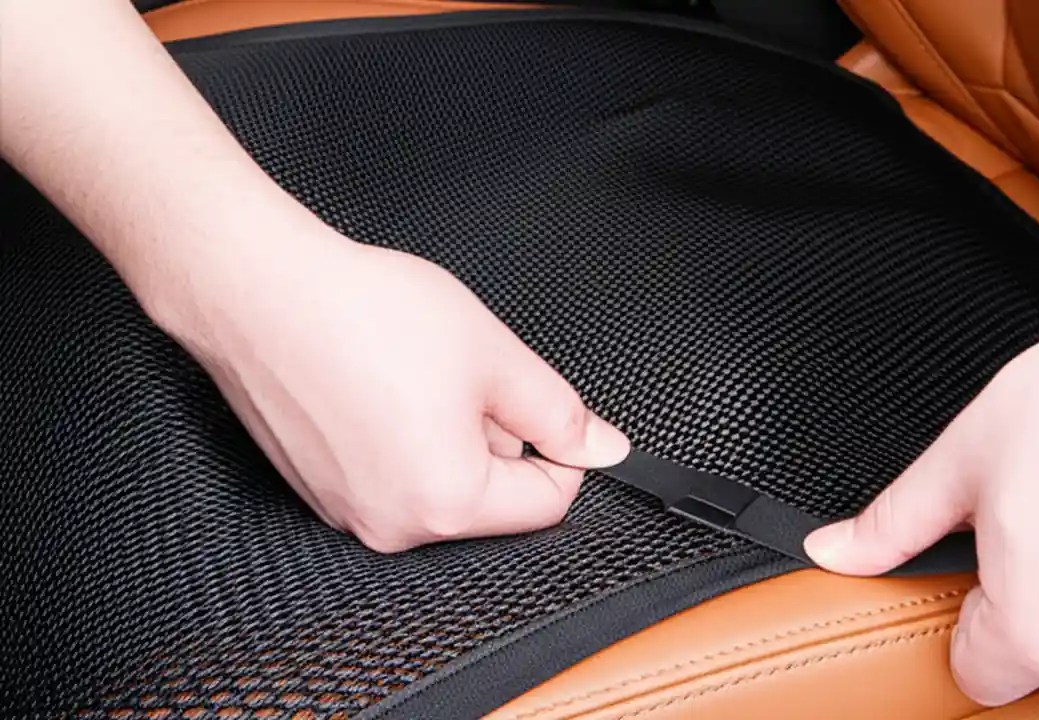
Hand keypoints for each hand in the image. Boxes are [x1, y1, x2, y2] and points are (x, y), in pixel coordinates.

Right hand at [160, 219, 629, 552]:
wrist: (257, 291)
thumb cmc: (365, 315)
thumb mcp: (495, 355)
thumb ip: (559, 412)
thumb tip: (604, 448)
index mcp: (446, 503)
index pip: (548, 502)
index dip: (564, 448)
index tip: (544, 405)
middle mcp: (393, 526)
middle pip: (490, 498)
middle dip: (497, 438)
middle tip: (467, 373)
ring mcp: (348, 512)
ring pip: (439, 483)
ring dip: (449, 436)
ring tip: (414, 372)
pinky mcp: (318, 489)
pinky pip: (390, 476)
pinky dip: (402, 438)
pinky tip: (378, 384)